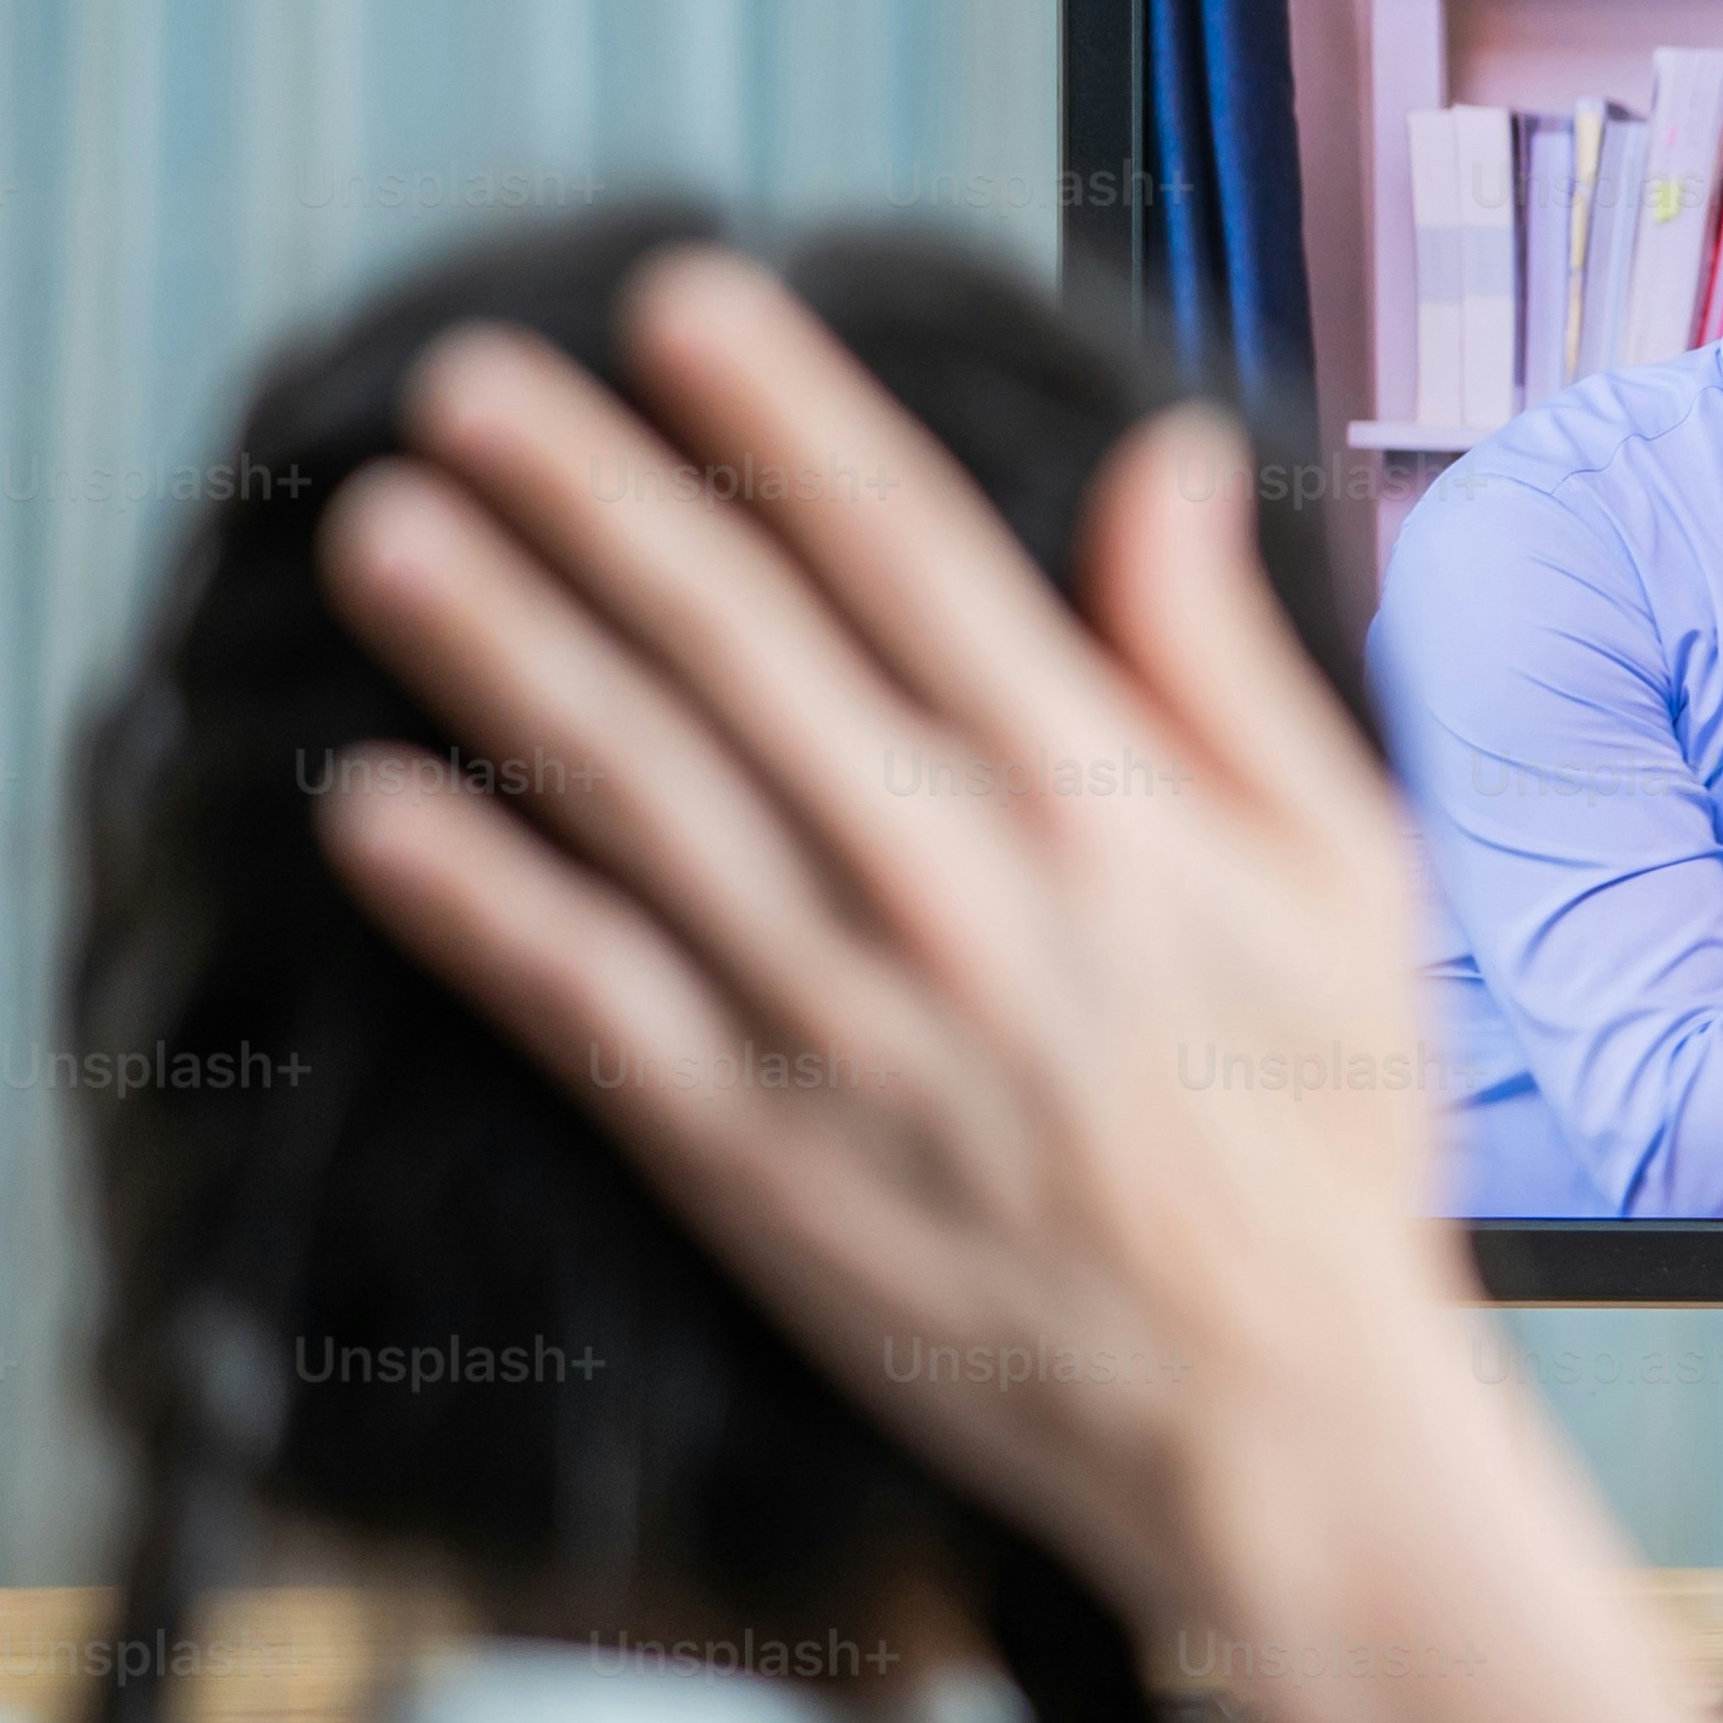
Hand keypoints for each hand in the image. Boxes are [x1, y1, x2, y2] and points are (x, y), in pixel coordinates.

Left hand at [299, 248, 1461, 1628]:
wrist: (1270, 1416)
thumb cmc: (1326, 1136)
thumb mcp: (1347, 865)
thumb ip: (1223, 660)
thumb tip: (1162, 461)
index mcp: (1102, 794)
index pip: (902, 551)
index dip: (777, 416)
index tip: (676, 306)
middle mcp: (950, 879)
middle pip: (732, 637)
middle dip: (589, 490)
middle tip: (467, 379)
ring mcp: (835, 1017)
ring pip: (629, 788)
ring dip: (494, 647)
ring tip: (386, 535)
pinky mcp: (749, 1154)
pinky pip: (582, 995)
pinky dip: (472, 897)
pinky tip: (375, 805)